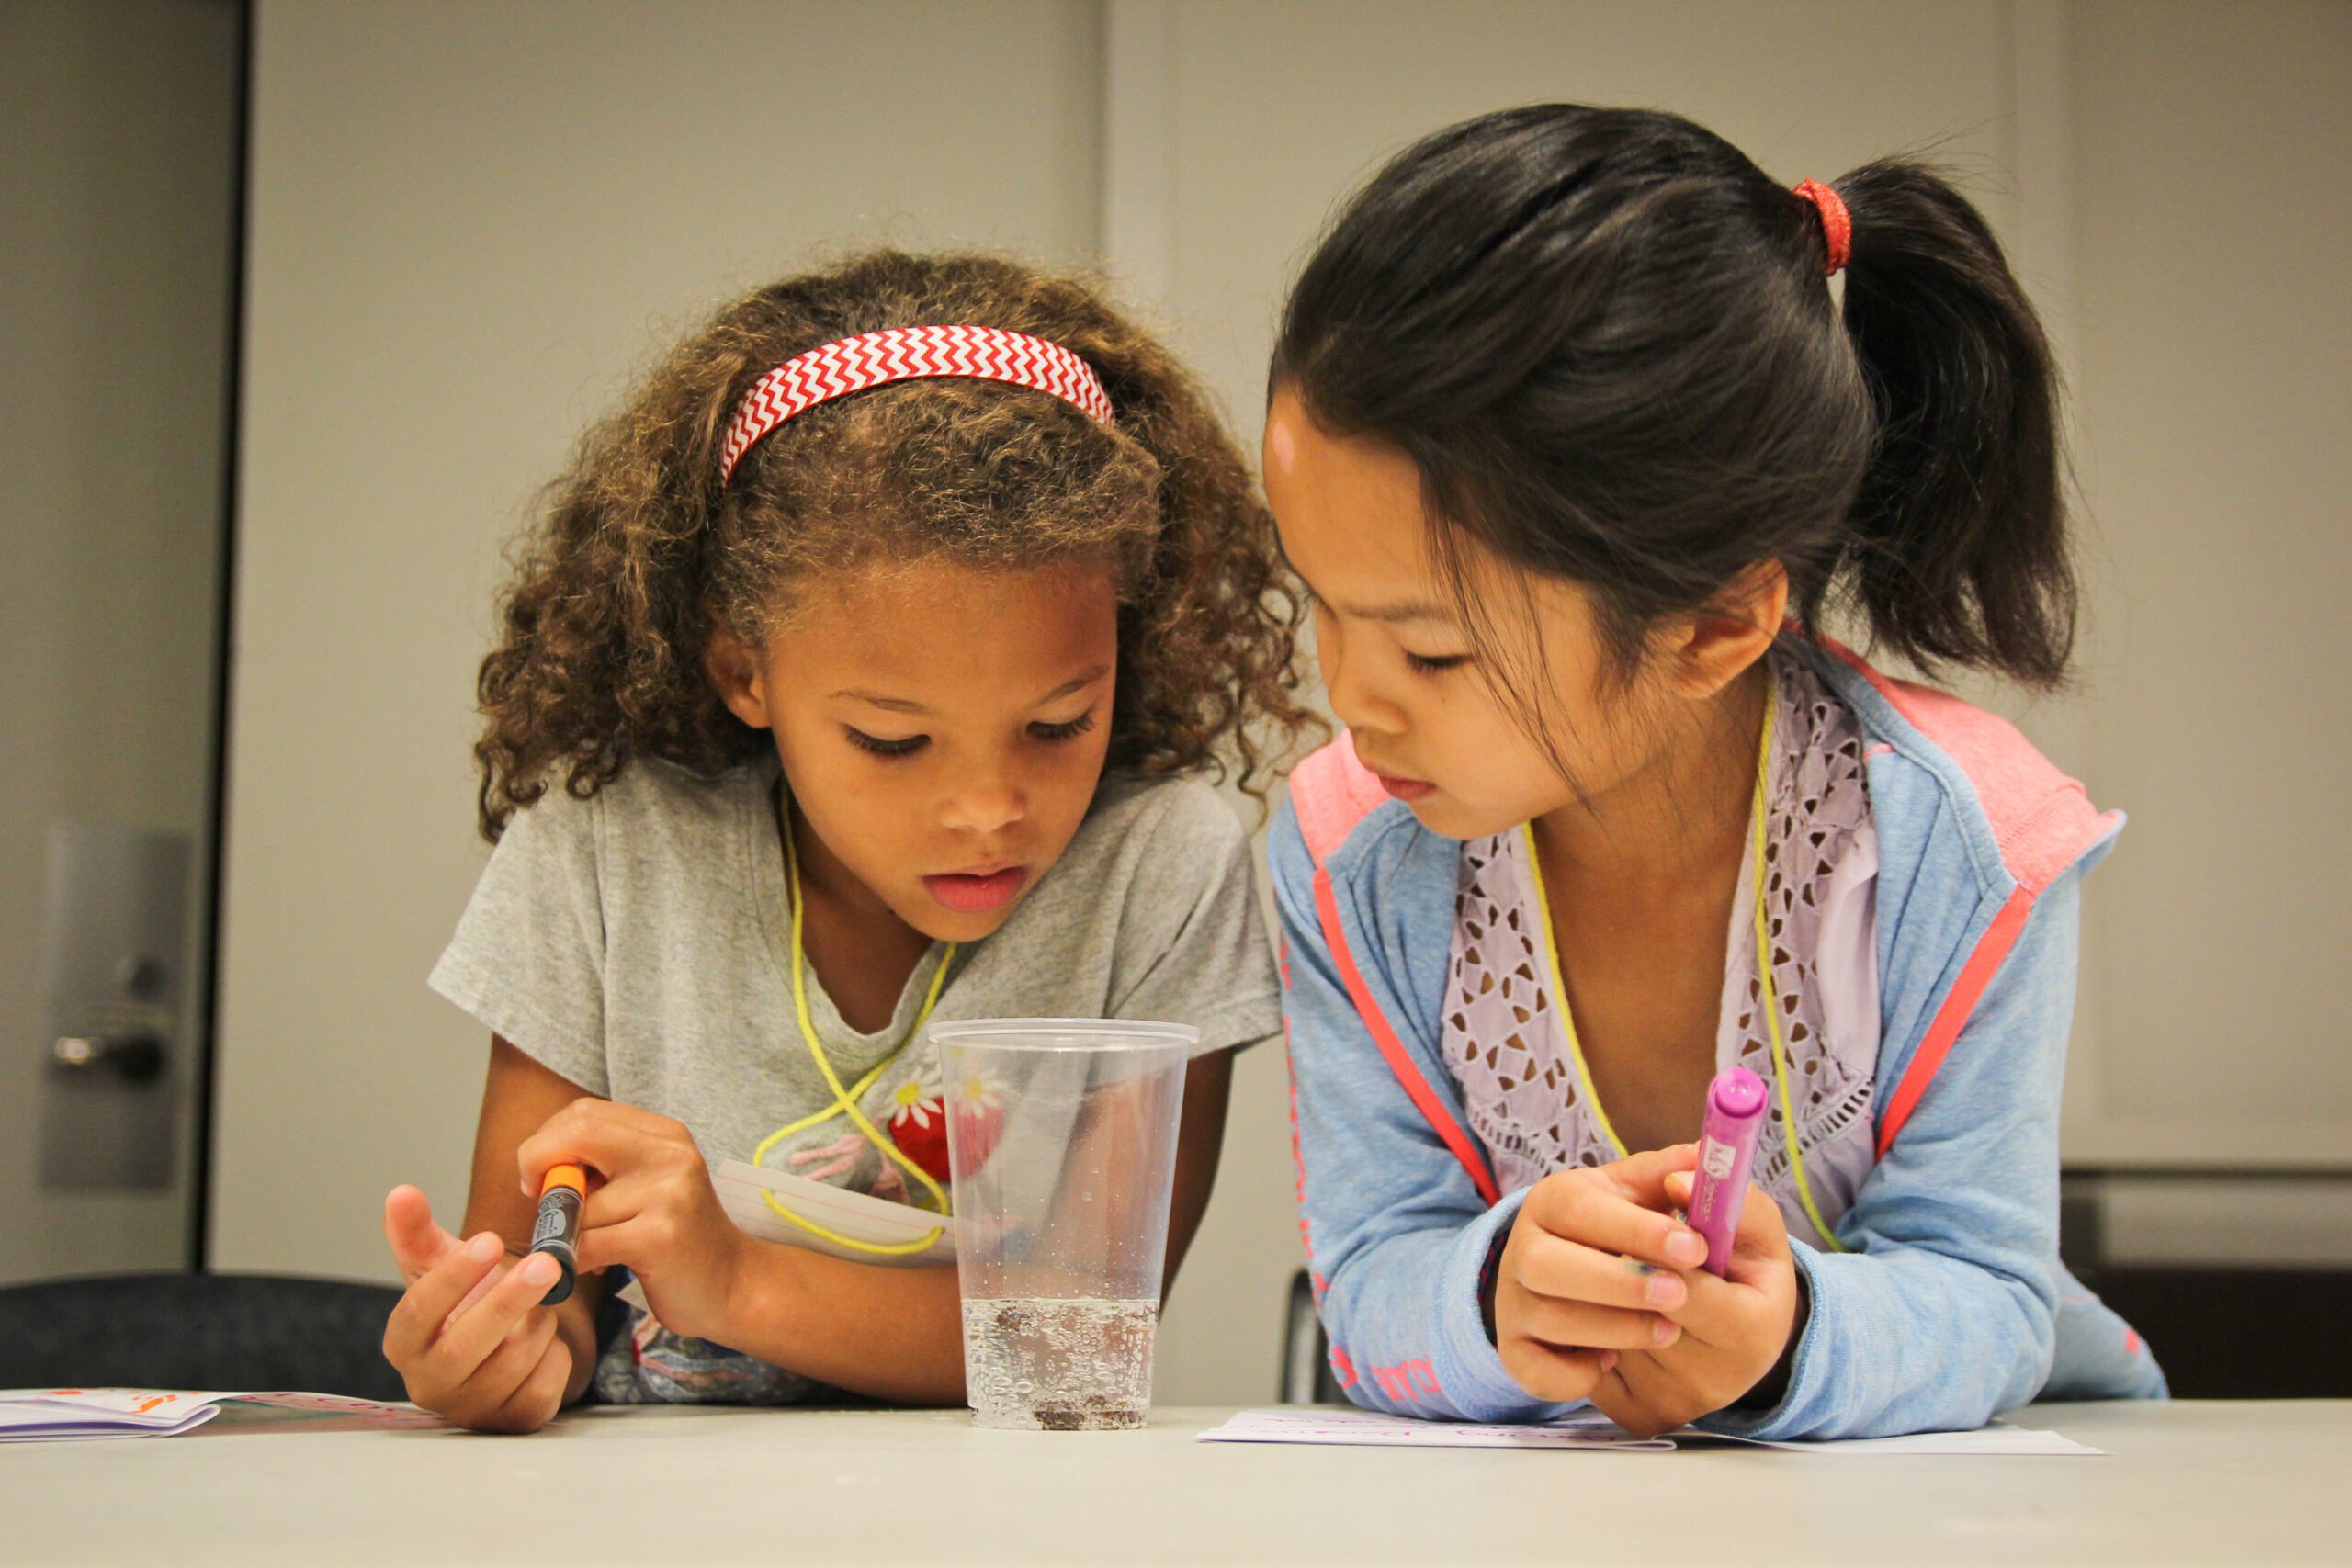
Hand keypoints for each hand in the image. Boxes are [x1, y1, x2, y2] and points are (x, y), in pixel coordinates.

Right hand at [379, 1185, 570, 1432]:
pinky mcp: (513, 1422)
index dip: (453, 1277)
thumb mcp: (440, 1264)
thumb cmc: (465, 1301)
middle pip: (462, 1348)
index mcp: (404, 1343)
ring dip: (538, 1324)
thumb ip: (416, 1231)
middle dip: (507, 1302)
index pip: (417, 1313)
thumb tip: (400, 1192)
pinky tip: (551, 1339)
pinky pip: (542, 1389)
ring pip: (510, 1365)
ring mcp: (471, 1409)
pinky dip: (556, 1356)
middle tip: (546, 1262)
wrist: (501, 1344)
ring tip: (544, 1298)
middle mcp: (430, 1384)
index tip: (490, 1240)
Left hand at [516, 1098, 750, 1343]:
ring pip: (576, 1204)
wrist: (734, 1286)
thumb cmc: (677, 1239)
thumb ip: (605, 1167)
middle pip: (578, 1134)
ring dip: (564, 1234)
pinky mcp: (659, 1236)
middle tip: (540, 1203)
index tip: (541, 1178)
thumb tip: (538, 1170)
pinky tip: (597, 1267)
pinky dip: (575, 1261)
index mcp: (665, 1135)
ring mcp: (668, 1193)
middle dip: (539, 1166)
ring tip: (590, 1249)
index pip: (585, 1113)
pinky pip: (585, 1244)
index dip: (547, 1141)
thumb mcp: (650, 1186)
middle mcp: (671, 1154)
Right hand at [1490, 1145, 1707, 1406]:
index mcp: (1554, 1198)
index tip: (1694, 1247)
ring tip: (1668, 1330)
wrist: (1580, 1276)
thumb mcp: (1644, 1192)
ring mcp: (1514, 1301)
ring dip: (1615, 1330)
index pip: (1582, 1209)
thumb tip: (1702, 1156)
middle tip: (1677, 1295)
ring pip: (1549, 1320)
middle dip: (1618, 1284)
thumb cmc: (1624, 1228)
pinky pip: (1535, 1372)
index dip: (1638, 1230)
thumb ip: (1671, 1173)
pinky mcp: (1516, 1350)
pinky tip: (1611, 1362)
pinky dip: (1575, 1375)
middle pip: (1546, 1265)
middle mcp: (1523, 1247)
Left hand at [1587, 1173, 1800, 1437]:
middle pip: (1635, 1319)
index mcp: (1751, 1330)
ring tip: (1612, 1271)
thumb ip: (1726, 1194)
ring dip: (1590, 1294)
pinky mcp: (1629, 1414)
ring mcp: (1666, 1402)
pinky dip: (1573, 1332)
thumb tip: (1678, 1178)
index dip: (1653, 1243)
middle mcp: (1710, 1382)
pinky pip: (1572, 1371)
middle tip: (1618, 1243)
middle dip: (1616, 1272)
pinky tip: (1593, 1312)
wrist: (1734, 1334)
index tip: (1642, 1214)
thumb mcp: (1752, 1225)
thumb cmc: (1737, 1268)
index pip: (1686, 1289)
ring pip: (1596, 1337)